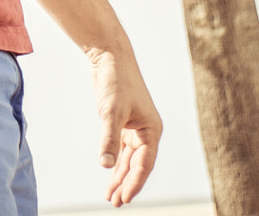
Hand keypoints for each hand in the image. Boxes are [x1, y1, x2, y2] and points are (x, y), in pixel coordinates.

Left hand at [89, 49, 160, 205]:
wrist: (109, 57)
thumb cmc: (115, 82)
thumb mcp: (111, 111)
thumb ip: (109, 138)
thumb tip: (106, 165)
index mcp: (152, 130)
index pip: (144, 164)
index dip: (134, 183)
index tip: (125, 198)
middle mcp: (146, 131)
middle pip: (138, 165)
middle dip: (127, 184)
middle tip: (115, 202)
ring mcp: (135, 128)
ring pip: (129, 159)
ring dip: (120, 176)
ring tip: (111, 195)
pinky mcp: (123, 123)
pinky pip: (121, 149)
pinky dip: (116, 161)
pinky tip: (110, 173)